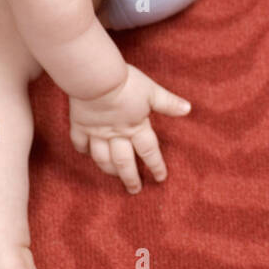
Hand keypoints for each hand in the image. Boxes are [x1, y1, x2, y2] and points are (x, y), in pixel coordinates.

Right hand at [68, 63, 191, 193]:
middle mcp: (116, 135)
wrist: (96, 78)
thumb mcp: (151, 91)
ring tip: (113, 176)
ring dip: (108, 169)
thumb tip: (188, 109)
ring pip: (101, 157)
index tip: (161, 178)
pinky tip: (85, 154)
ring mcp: (96, 132)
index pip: (149, 151)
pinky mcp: (79, 125)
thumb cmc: (126, 83)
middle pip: (124, 162)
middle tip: (135, 190)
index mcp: (135, 127)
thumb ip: (168, 103)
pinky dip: (83, 150)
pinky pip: (80, 143)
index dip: (156, 165)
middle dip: (130, 178)